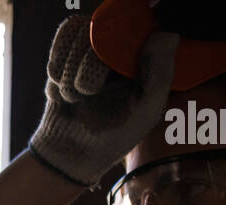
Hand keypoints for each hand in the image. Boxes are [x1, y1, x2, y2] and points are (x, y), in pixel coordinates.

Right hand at [28, 15, 180, 189]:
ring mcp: (95, 48)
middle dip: (88, 67)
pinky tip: (61, 88)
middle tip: (87, 93)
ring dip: (70, 71)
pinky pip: (63, 37)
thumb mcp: (146, 110)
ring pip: (81, 32)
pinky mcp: (70, 52)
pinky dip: (58, 64)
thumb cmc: (113, 136)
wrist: (71, 154)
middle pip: (104, 30)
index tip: (108, 75)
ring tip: (73, 96)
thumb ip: (162, 73)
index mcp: (144, 59)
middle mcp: (120, 50)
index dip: (117, 50)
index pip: (135, 31)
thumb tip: (167, 35)